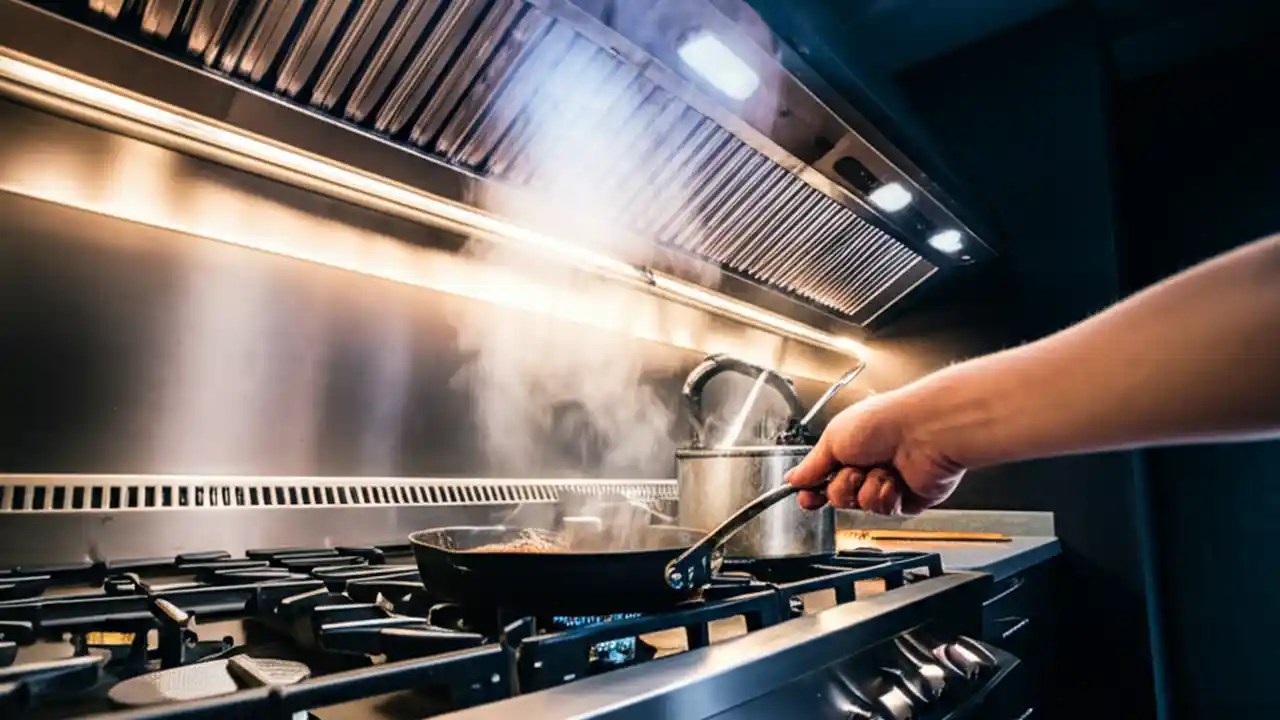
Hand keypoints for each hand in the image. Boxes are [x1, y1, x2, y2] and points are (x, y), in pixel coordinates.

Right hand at [785, 392, 965, 514]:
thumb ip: (811, 465)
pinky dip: (884, 497)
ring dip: (865, 491)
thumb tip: (793, 478)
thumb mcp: (833, 439)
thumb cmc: (883, 422)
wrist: (923, 434)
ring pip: (859, 506)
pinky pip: (882, 512)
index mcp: (849, 446)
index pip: (822, 477)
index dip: (813, 490)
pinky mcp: (906, 500)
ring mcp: (886, 484)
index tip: (807, 496)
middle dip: (841, 487)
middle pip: (838, 496)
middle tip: (853, 471)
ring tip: (880, 471)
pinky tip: (894, 481)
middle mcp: (868, 464)